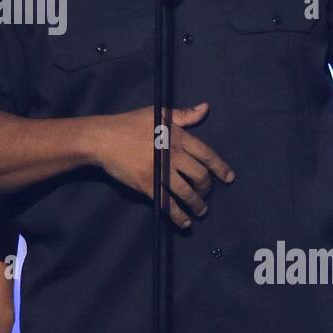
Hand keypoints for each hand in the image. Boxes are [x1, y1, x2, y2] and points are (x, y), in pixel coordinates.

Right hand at [89, 101, 234, 228]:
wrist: (103, 138)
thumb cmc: (129, 124)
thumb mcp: (158, 113)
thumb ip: (184, 115)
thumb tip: (205, 109)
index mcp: (179, 137)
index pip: (207, 155)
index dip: (220, 168)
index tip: (229, 178)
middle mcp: (173, 155)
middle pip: (200, 176)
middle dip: (207, 188)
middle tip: (206, 193)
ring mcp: (161, 171)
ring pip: (187, 193)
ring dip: (197, 204)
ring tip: (201, 211)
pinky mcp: (147, 185)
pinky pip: (167, 204)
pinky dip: (178, 216)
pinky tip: (184, 223)